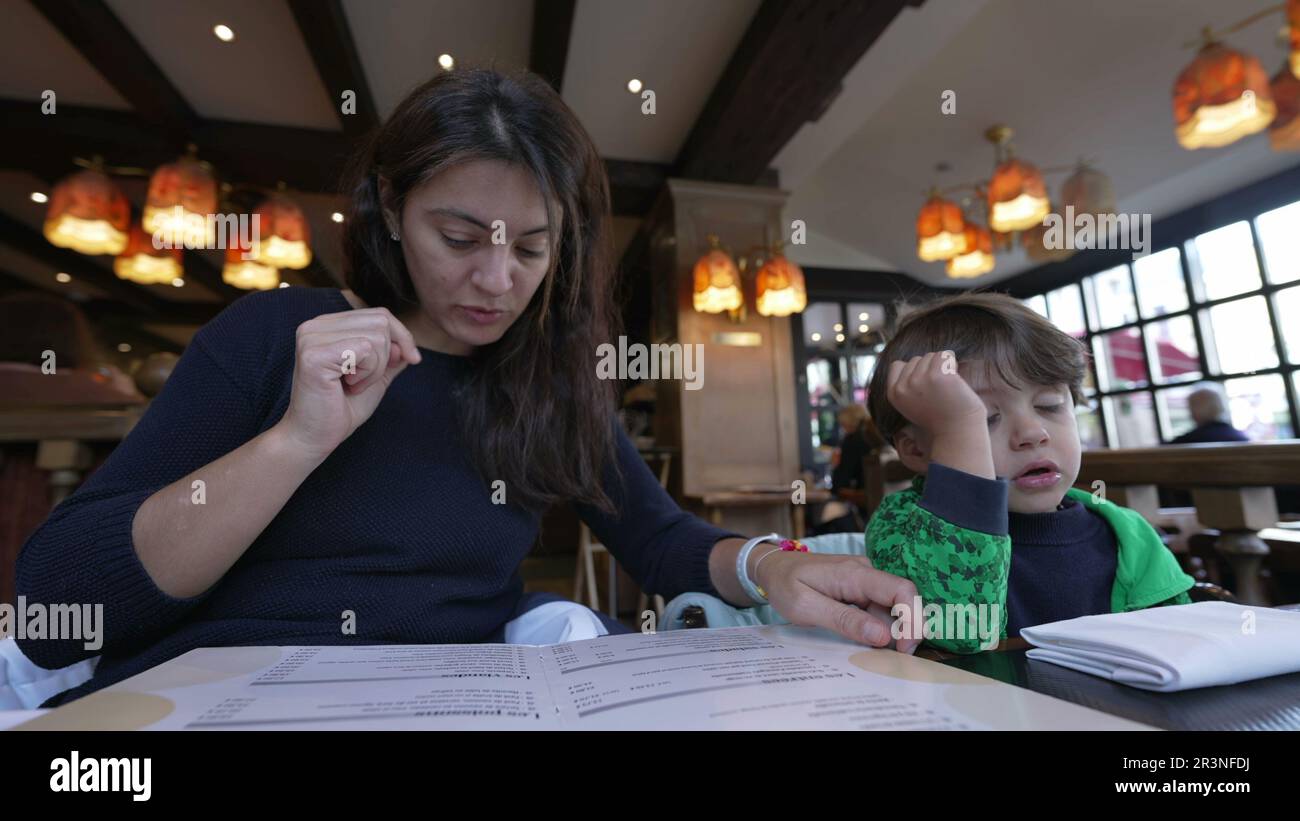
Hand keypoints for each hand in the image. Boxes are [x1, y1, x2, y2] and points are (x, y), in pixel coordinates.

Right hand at [276, 307, 421, 461]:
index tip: (413, 359)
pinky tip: (347, 386)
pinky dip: (366, 373)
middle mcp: (315, 325)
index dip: (402, 336)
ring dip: (375, 369)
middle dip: (385, 357)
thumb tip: (404, 344)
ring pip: (376, 336)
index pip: (379, 314)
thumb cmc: (342, 408)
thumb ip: (391, 357)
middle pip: (381, 321)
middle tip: (362, 382)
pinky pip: (364, 349)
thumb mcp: (375, 377)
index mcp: (327, 326)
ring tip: (352, 384)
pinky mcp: (314, 354)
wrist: (315, 437)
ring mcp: (311, 337)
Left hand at [754, 550, 921, 652]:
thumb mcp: (805, 607)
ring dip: (887, 633)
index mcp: (854, 574)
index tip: (904, 649)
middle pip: (900, 603)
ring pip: (889, 609)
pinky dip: (876, 627)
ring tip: (866, 652)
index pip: (901, 590)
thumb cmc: (783, 584)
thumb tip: (882, 636)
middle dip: (901, 632)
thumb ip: (844, 620)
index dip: (912, 620)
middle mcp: (865, 572)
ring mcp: (864, 579)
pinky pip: (878, 609)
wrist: (771, 567)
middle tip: (885, 660)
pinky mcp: (860, 588)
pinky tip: (862, 641)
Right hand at [887, 350, 994, 478]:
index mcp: (893, 394)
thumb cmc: (940, 419)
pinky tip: (955, 380)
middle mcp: (903, 386)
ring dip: (942, 366)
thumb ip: (907, 385)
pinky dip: (952, 363)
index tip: (926, 387)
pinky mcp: (937, 375)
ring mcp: (919, 380)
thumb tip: (913, 362)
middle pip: (916, 359)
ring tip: (948, 387)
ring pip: (931, 356)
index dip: (914, 371)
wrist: (958, 433)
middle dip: (930, 369)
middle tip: (940, 391)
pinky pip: (945, 355)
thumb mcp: (911, 404)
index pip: (897, 365)